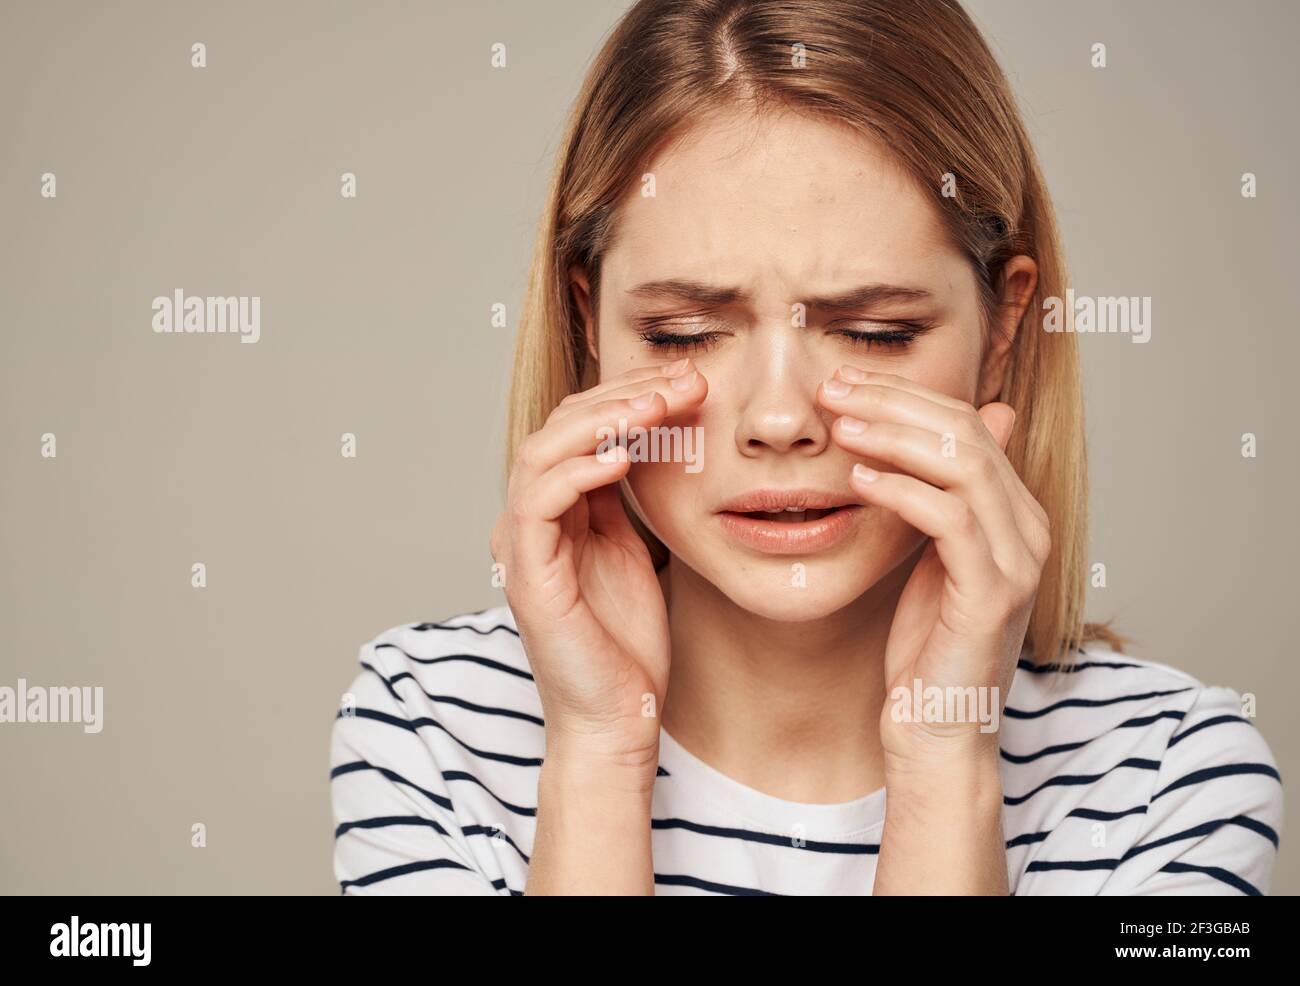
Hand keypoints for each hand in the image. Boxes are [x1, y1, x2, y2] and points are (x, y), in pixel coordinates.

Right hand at [491, 357, 707, 769]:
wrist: (617, 718)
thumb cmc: (626, 644)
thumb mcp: (632, 553)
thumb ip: (622, 502)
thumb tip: (646, 443)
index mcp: (554, 510)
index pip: (579, 427)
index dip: (629, 395)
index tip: (687, 380)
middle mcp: (529, 519)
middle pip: (559, 427)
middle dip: (622, 395)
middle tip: (681, 380)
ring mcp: (521, 545)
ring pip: (542, 452)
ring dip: (602, 421)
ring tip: (657, 405)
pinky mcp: (526, 574)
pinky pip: (540, 502)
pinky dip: (578, 470)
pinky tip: (623, 455)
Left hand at [818, 365, 1051, 768]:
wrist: (936, 728)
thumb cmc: (923, 645)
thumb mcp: (923, 556)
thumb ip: (927, 496)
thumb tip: (909, 441)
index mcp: (1013, 511)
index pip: (967, 423)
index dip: (904, 395)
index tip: (842, 382)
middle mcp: (1028, 527)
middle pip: (968, 431)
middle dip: (895, 402)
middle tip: (832, 388)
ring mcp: (1017, 559)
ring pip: (963, 465)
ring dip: (894, 436)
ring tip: (838, 424)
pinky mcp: (992, 593)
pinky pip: (949, 520)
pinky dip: (902, 491)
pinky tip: (857, 480)